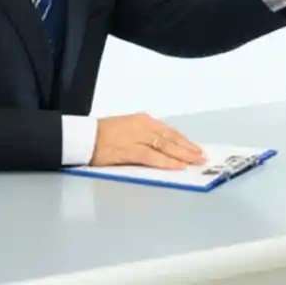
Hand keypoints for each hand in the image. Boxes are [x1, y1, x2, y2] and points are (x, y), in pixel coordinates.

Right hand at [91, 113, 206, 169]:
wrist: (83, 137)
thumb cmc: (102, 135)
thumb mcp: (128, 129)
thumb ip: (144, 137)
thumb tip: (161, 148)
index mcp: (143, 120)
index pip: (169, 131)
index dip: (185, 141)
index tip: (196, 148)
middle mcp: (143, 126)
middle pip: (172, 138)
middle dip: (189, 148)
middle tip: (202, 156)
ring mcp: (137, 138)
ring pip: (166, 146)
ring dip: (183, 155)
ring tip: (195, 161)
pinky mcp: (130, 150)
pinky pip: (153, 157)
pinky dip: (167, 161)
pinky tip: (178, 166)